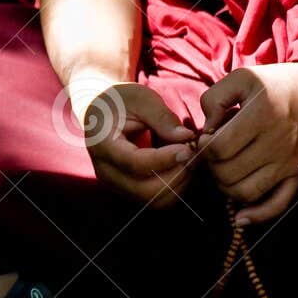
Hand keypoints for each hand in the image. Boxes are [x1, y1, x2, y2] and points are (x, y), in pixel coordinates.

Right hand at [87, 83, 196, 208]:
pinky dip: (176, 187)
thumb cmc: (121, 102)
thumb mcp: (139, 98)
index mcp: (103, 144)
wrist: (103, 115)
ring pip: (155, 199)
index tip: (187, 148)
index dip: (164, 159)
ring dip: (179, 182)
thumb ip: (161, 117)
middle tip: (194, 152)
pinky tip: (183, 166)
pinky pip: (157, 200)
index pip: (134, 163)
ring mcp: (117, 185)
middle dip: (176, 174)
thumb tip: (186, 137)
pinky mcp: (130, 191)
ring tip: (191, 158)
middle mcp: (106, 171)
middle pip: (145, 189)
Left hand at [199, 63, 297, 226]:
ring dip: (226, 187)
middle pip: (229, 173)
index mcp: (261, 115)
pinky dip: (256, 215)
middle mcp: (277, 143)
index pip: (219, 148)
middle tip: (213, 154)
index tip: (206, 137)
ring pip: (247, 192)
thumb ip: (214, 99)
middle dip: (211, 166)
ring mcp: (290, 163)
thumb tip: (205, 131)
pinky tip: (240, 216)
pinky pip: (278, 205)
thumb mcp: (242, 77)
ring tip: (224, 170)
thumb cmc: (278, 82)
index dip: (204, 146)